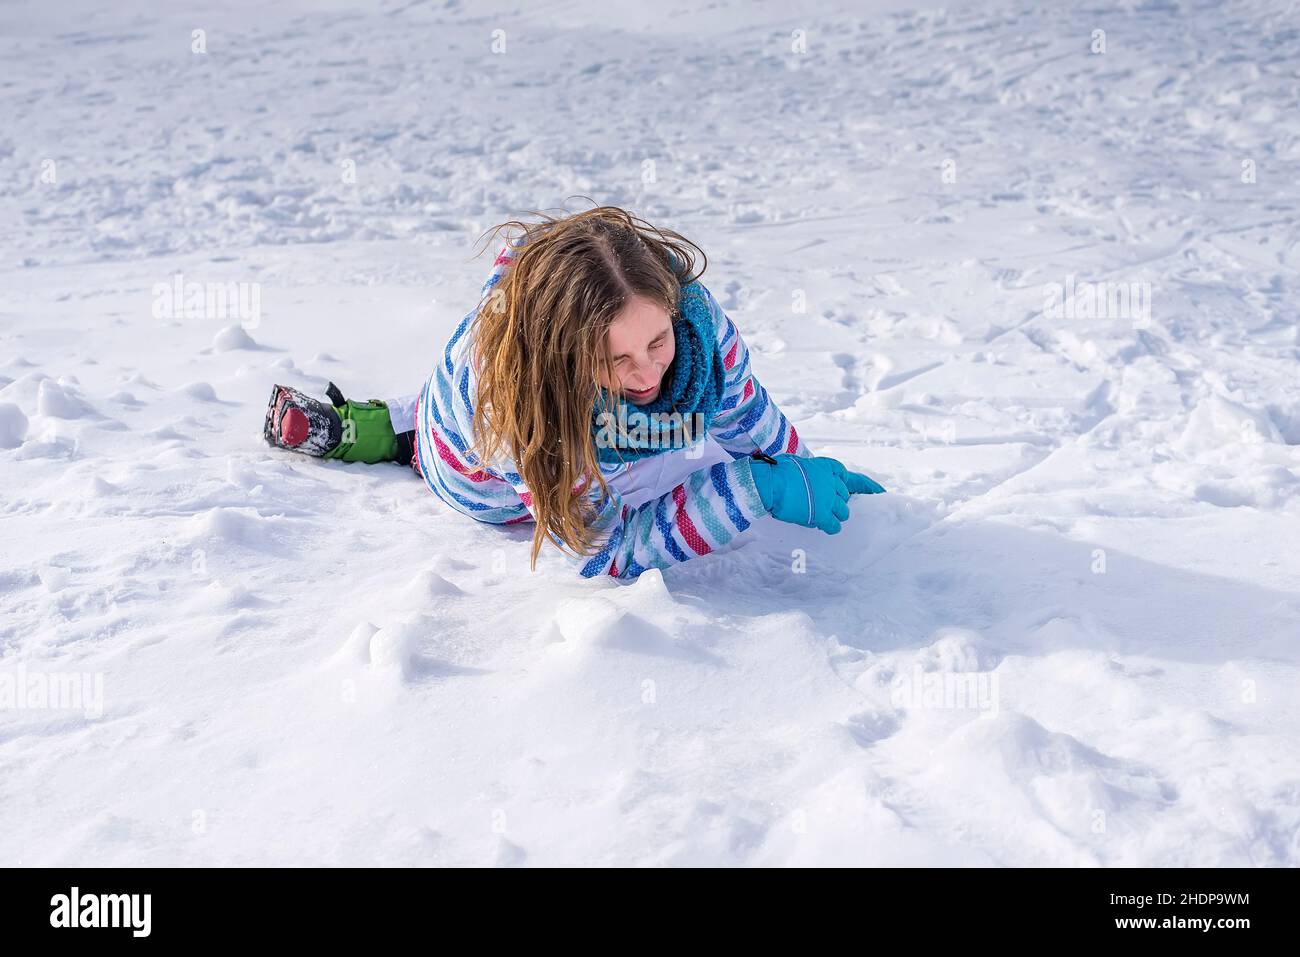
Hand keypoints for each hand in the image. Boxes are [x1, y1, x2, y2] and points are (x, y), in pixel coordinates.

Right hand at [750, 454, 884, 533]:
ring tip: (820, 516)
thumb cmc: (778, 472)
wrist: (771, 483)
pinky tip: (822, 526)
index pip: (853, 479)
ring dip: (834, 516)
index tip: (880, 492)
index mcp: (828, 468)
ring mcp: (829, 500)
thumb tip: (809, 479)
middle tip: (824, 506)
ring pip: (843, 513)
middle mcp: (833, 483)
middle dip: (837, 503)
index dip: (868, 487)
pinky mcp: (822, 515)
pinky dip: (829, 527)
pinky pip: (834, 526)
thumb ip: (811, 473)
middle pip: (845, 498)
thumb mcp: (799, 464)